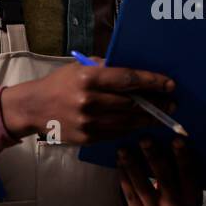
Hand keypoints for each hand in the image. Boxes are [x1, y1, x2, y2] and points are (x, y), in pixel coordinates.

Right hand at [0, 58, 175, 144]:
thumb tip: (135, 72)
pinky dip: (130, 128)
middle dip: (155, 103)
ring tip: (160, 115)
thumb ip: (106, 67)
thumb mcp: (80, 67)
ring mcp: (88, 122)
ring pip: (127, 121)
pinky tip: (140, 124)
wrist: (34, 107)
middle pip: (131, 103)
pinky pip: (116, 133)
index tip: (169, 84)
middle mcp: (88, 100)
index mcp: (88, 78)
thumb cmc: (61, 83)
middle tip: (171, 102)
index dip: (151, 82)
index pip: (127, 79)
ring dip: (147, 119)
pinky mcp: (87, 138)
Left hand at [118, 136, 201, 205]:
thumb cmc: (182, 201)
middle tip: (145, 139)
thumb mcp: (190, 190)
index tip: (177, 139)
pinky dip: (124, 177)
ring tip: (124, 149)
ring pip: (142, 187)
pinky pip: (129, 194)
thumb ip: (183, 171)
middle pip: (164, 179)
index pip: (188, 175)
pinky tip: (120, 163)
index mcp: (192, 200)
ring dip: (132, 165)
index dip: (183, 157)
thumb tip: (170, 139)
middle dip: (153, 157)